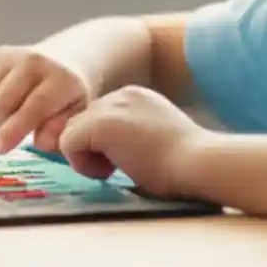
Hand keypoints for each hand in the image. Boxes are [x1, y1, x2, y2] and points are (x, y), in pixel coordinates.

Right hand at [0, 45, 92, 153]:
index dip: (13, 131)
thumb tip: (41, 142)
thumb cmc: (63, 98)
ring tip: (1, 115)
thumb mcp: (73, 117)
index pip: (32, 106)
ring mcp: (0, 55)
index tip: (0, 150)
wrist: (55, 63)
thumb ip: (59, 131)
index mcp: (57, 78)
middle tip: (10, 126)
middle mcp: (27, 59)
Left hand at [59, 85, 210, 197]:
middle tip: (114, 169)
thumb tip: (104, 155)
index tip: (121, 161)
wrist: (199, 162)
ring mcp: (110, 106)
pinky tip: (108, 172)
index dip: (101, 144)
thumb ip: (129, 138)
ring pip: (71, 132)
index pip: (98, 117)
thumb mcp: (154, 140)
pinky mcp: (100, 124)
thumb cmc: (186, 163)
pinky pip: (67, 143)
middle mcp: (121, 95)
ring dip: (85, 157)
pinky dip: (81, 163)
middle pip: (81, 122)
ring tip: (112, 170)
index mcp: (136, 97)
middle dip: (90, 149)